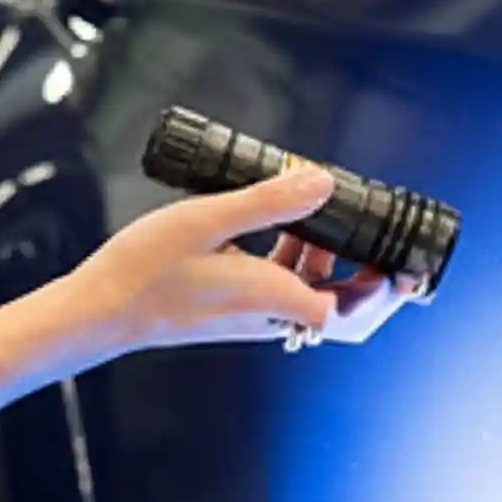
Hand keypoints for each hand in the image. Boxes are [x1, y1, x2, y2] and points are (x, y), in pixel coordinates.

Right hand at [64, 167, 411, 356]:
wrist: (98, 311)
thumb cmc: (143, 270)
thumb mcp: (208, 219)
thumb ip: (270, 202)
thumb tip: (324, 183)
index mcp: (274, 299)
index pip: (351, 311)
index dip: (384, 291)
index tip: (403, 264)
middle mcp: (271, 316)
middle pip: (342, 311)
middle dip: (369, 281)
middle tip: (383, 246)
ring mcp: (253, 318)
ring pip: (312, 298)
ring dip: (324, 261)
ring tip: (316, 217)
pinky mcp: (235, 311)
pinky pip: (283, 293)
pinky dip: (294, 264)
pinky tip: (278, 228)